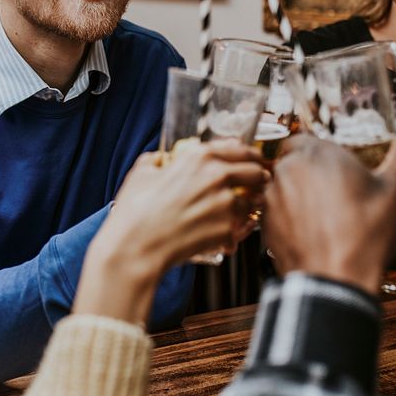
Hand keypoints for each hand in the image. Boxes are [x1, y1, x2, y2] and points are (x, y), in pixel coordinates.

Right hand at [74, 140, 266, 322]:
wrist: (136, 247)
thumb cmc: (135, 212)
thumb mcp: (142, 173)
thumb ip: (159, 160)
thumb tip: (163, 160)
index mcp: (199, 157)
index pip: (240, 149)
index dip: (250, 155)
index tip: (252, 160)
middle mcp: (217, 176)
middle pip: (257, 171)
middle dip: (259, 176)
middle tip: (256, 182)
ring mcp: (225, 203)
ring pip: (255, 200)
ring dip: (252, 202)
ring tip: (244, 208)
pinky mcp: (227, 229)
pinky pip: (243, 225)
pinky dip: (239, 226)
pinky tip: (227, 229)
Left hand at [262, 126, 395, 295]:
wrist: (335, 281)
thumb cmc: (367, 233)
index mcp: (317, 153)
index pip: (304, 139)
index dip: (319, 154)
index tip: (335, 170)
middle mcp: (288, 170)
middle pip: (292, 163)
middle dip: (308, 174)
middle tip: (332, 194)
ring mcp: (271, 198)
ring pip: (281, 186)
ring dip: (296, 195)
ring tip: (323, 216)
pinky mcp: (264, 223)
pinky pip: (274, 211)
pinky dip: (288, 217)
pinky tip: (311, 232)